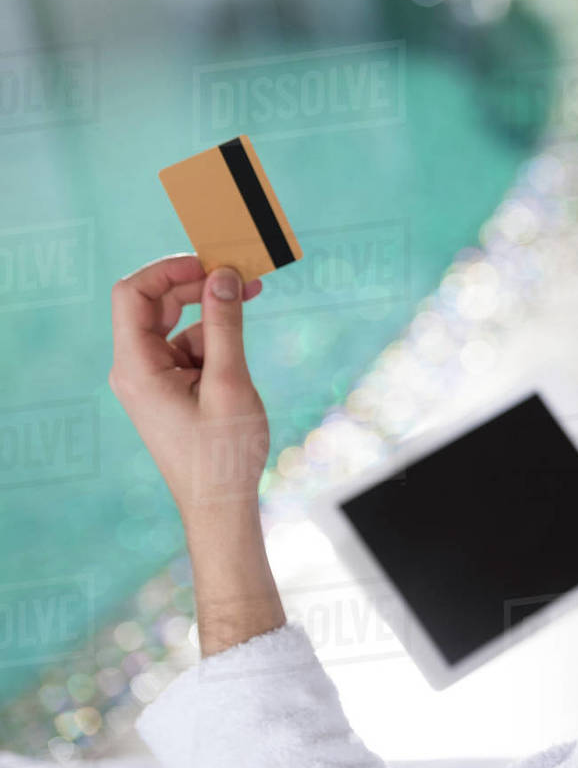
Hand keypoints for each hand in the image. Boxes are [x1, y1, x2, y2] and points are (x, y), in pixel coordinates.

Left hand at [109, 254, 284, 655]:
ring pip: (179, 325)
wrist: (221, 504)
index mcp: (137, 367)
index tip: (213, 263)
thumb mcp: (230, 381)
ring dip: (215, 317)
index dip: (170, 269)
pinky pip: (191, 349)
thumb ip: (225, 324)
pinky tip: (242, 361)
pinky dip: (217, 343)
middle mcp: (136, 369)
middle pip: (155, 304)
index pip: (135, 294)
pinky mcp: (172, 389)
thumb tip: (223, 275)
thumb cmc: (224, 452)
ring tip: (252, 309)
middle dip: (199, 286)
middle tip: (243, 276)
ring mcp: (153, 379)